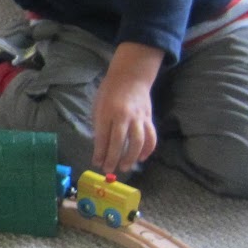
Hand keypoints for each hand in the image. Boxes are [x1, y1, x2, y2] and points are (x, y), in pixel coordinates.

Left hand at [92, 44, 161, 173]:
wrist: (130, 77)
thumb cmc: (109, 92)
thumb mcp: (98, 106)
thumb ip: (100, 126)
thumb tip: (101, 148)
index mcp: (107, 112)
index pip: (102, 137)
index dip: (100, 152)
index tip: (96, 163)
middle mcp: (123, 115)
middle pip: (119, 141)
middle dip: (113, 158)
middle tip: (109, 170)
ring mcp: (138, 117)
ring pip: (138, 141)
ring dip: (131, 157)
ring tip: (125, 167)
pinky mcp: (148, 118)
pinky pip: (151, 136)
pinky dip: (148, 149)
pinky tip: (142, 158)